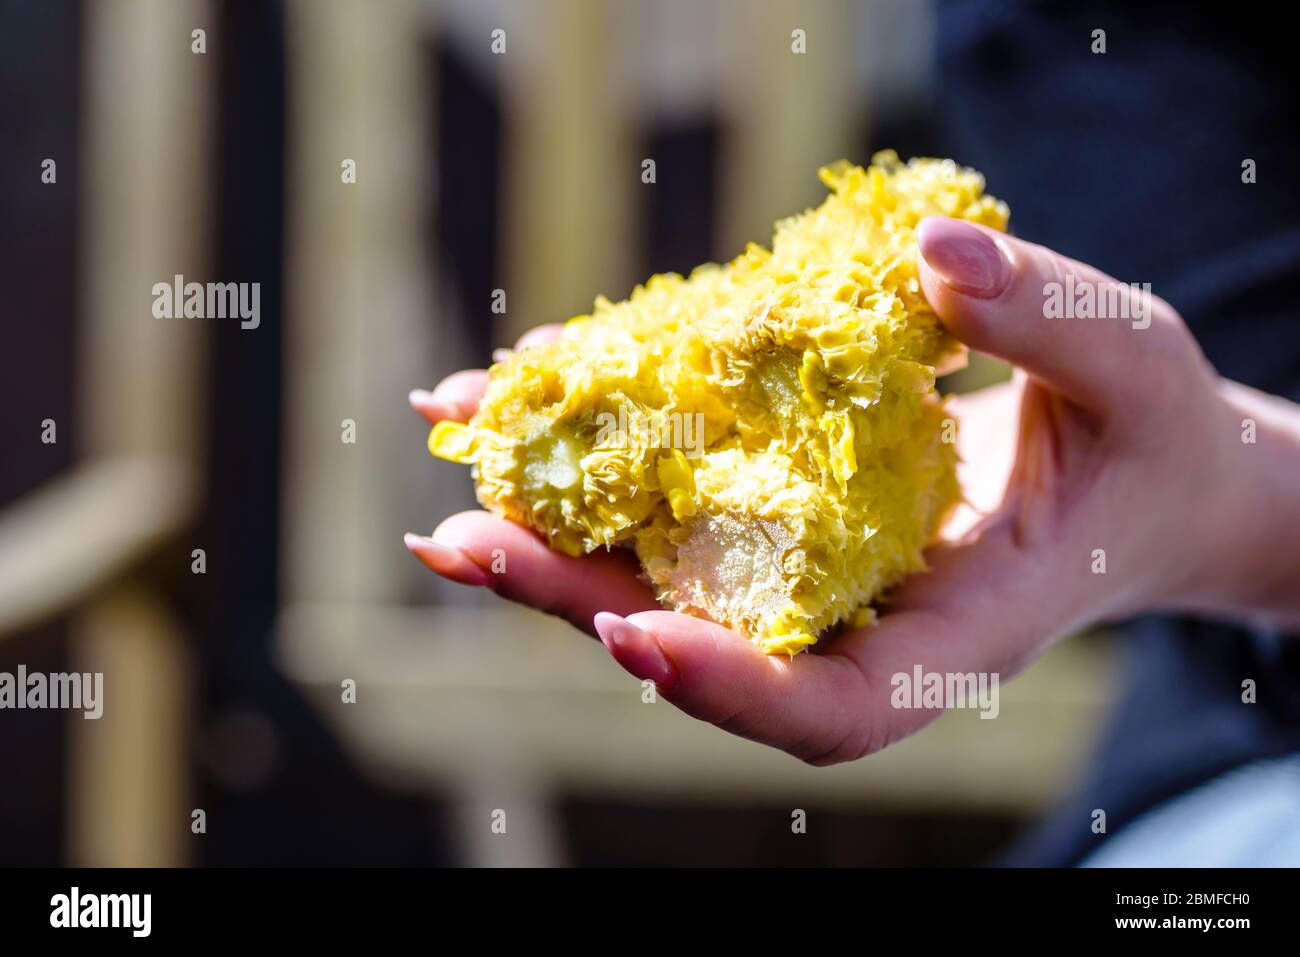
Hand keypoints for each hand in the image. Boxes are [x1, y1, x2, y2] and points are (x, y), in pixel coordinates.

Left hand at [406, 217, 1299, 764]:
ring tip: (457, 440)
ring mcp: (805, 572)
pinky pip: (674, 494)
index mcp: (952, 640)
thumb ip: (1047, 323)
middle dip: (574, 598)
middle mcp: (854, 624)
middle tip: (463, 541)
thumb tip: (933, 254)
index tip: (635, 636)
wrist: (1127, 468)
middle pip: (703, 642)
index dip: (731, 688)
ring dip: (549, 520)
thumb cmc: (1148, 443)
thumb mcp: (1133, 372)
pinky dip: (598, 446)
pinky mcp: (777, 509)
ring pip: (663, 570)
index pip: (834, 712)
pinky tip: (524, 386)